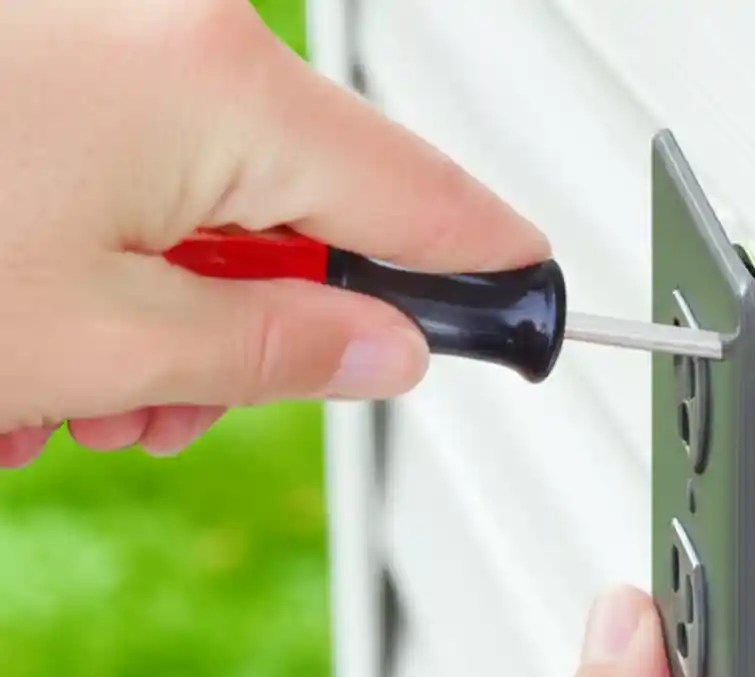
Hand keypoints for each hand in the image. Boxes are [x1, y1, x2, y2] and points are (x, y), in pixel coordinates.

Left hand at [0, 1, 546, 466]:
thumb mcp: (100, 339)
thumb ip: (275, 350)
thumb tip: (388, 349)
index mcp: (218, 85)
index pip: (421, 195)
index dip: (486, 265)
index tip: (533, 304)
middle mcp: (184, 33)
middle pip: (317, 204)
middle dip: (272, 321)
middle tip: (202, 397)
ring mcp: (126, 31)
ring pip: (231, 196)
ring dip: (185, 307)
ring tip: (90, 382)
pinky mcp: (79, 52)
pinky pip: (162, 160)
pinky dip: (131, 251)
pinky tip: (59, 317)